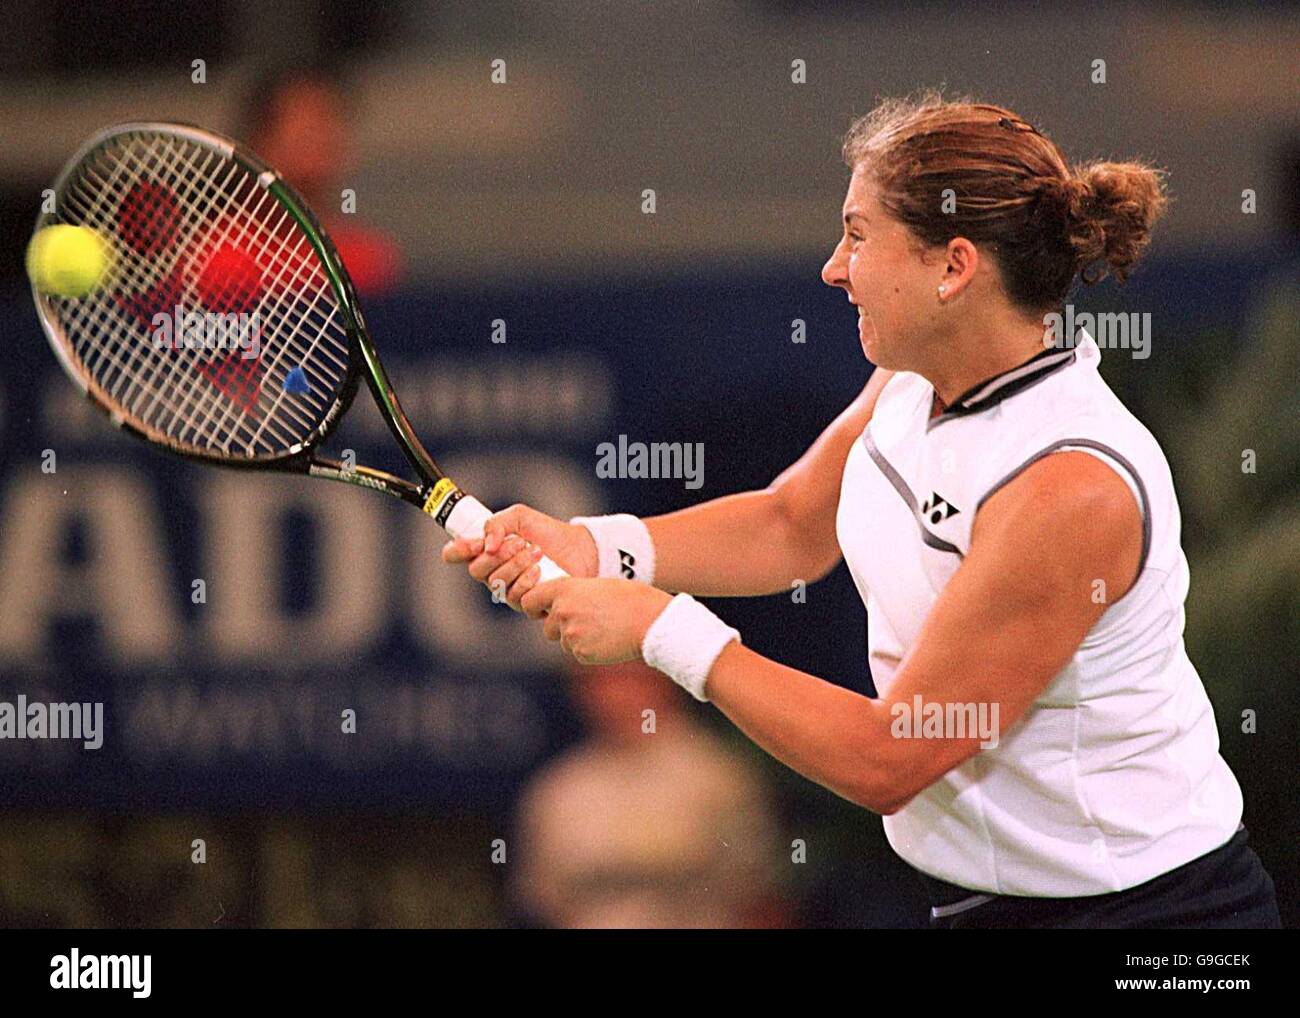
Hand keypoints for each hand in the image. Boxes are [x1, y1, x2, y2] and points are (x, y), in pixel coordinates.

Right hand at [440, 503, 598, 609]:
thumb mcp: (520, 517)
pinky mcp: (526, 603)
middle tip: (519, 542)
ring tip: (536, 552)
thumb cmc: (548, 533)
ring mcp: (509, 589)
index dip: (457, 551)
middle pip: (477, 571)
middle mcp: (493, 572)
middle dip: (498, 555)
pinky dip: (526, 581)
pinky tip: (540, 571)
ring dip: (515, 565)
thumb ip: (496, 524)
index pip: (456, 554)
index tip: (474, 544)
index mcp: (486, 550)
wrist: (579, 549)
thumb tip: (485, 545)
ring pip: (496, 583)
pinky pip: (515, 597)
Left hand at [520, 577, 672, 664]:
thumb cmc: (629, 599)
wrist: (649, 621)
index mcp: (564, 590)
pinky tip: (608, 640)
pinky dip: (590, 650)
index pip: (530, 600)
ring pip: (565, 642)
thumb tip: (559, 605)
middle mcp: (562, 612)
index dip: (534, 607)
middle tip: (586, 622)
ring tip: (603, 629)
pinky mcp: (581, 654)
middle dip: (561, 628)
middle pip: (548, 628)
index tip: (540, 611)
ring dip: (578, 639)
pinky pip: (579, 653)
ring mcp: (571, 635)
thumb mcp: (597, 586)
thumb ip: (574, 595)